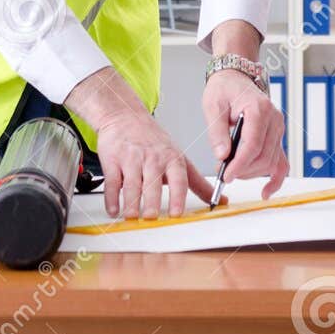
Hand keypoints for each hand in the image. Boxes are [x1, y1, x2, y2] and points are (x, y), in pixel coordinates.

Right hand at [65, 66, 211, 219]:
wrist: (125, 116)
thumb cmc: (153, 141)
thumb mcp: (179, 158)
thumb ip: (198, 182)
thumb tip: (222, 199)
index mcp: (172, 159)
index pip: (178, 179)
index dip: (177, 196)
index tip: (176, 213)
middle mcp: (152, 158)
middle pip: (152, 183)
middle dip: (151, 202)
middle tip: (150, 217)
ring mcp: (131, 158)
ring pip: (131, 184)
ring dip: (131, 203)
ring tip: (132, 217)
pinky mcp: (112, 160)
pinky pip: (112, 182)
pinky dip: (112, 199)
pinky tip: (114, 210)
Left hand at [202, 68, 288, 199]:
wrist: (235, 78)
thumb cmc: (224, 89)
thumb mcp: (213, 106)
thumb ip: (217, 132)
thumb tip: (222, 156)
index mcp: (258, 108)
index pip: (253, 144)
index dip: (239, 164)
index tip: (225, 175)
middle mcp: (274, 119)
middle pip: (263, 156)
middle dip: (243, 170)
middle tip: (224, 173)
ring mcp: (278, 129)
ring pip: (270, 162)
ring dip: (252, 173)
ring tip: (233, 171)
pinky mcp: (277, 137)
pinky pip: (281, 162)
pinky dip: (275, 179)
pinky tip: (265, 192)